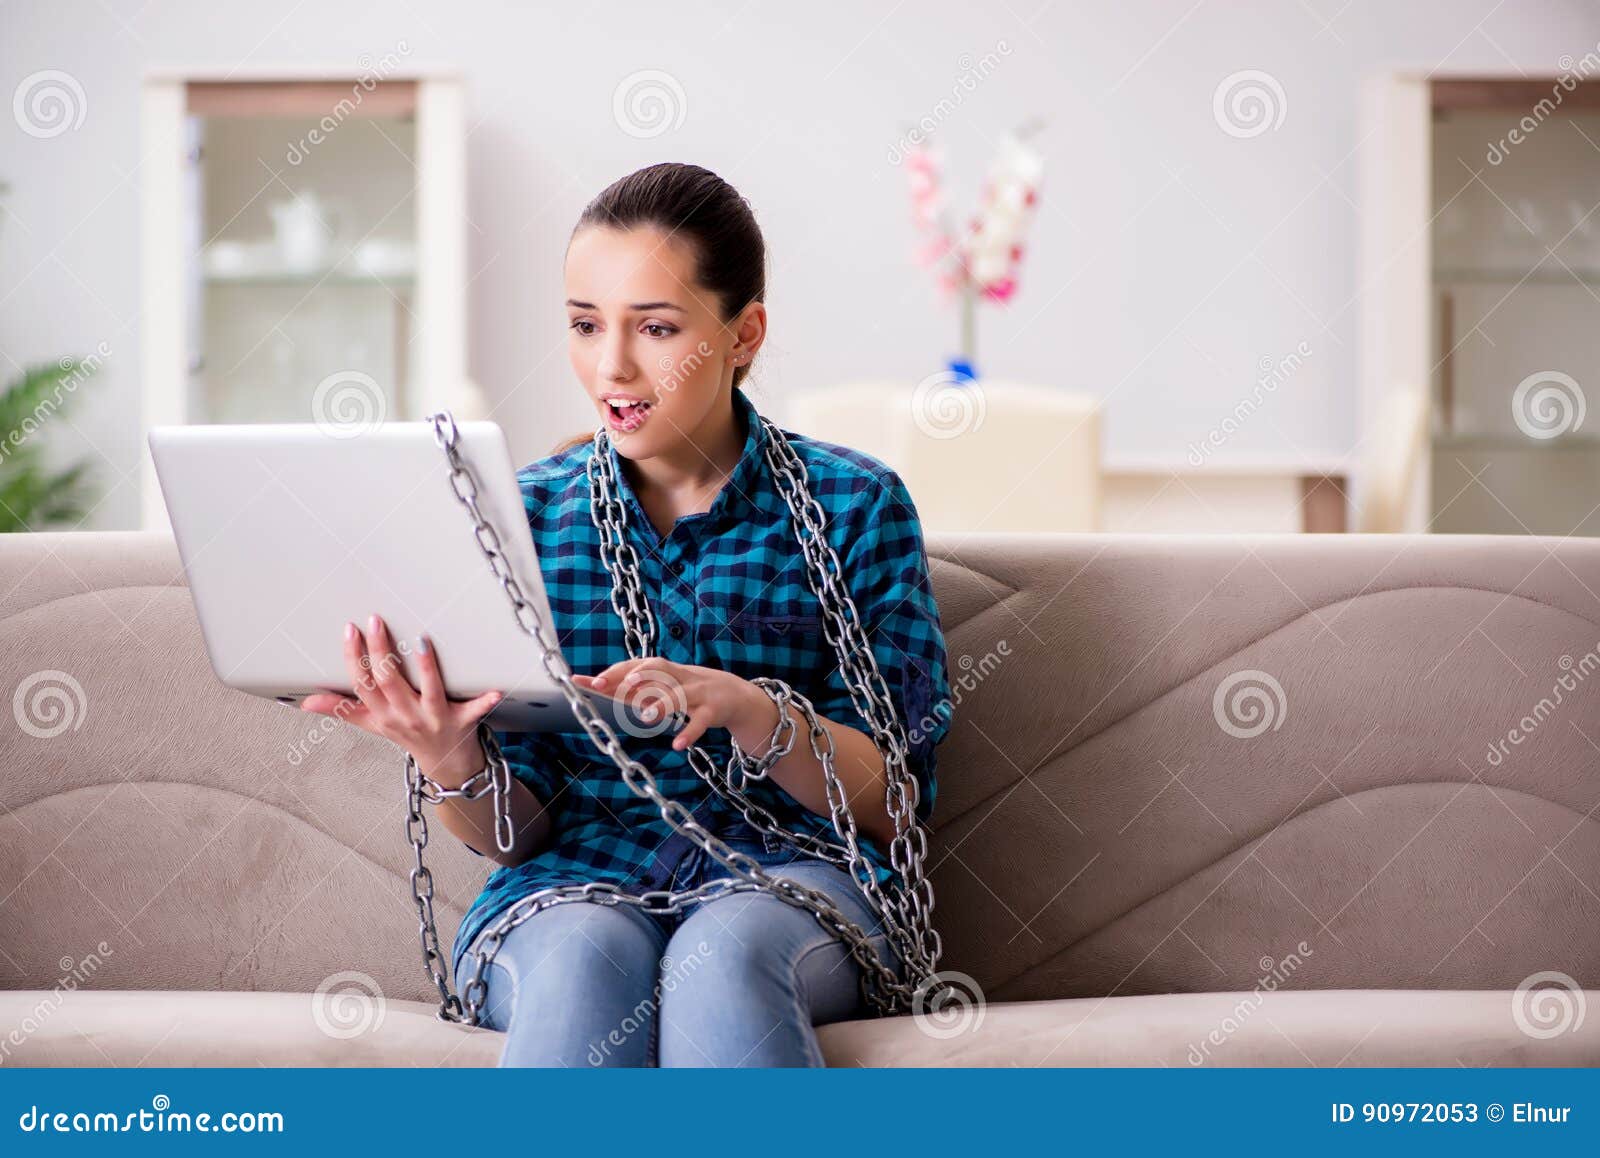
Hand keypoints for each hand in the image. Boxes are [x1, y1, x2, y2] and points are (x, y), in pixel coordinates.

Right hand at [299, 614, 502, 781]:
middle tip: (376, 621)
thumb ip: (342, 710)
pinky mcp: (463, 721)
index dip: (353, 658)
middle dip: (380, 652)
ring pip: (428, 691)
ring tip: (422, 641)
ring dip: (427, 668)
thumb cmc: (407, 735)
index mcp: (383, 715)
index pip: (362, 685)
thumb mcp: (372, 724)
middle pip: (390, 683)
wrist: (445, 763)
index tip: (349, 630)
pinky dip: (484, 701)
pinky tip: (496, 689)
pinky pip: (475, 710)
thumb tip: (306, 702)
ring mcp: (435, 719)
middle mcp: (406, 717)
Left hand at [572, 658, 770, 751]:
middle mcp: (680, 677)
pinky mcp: (713, 710)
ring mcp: (698, 692)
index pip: (637, 665)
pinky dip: (690, 732)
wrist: (734, 694)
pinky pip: (701, 721)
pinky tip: (678, 744)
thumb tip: (599, 690)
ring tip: (645, 717)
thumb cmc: (690, 691)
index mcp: (665, 671)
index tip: (590, 681)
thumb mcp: (663, 688)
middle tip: (606, 687)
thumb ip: (635, 690)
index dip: (614, 672)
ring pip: (679, 694)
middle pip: (657, 669)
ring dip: (662, 704)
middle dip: (632, 676)